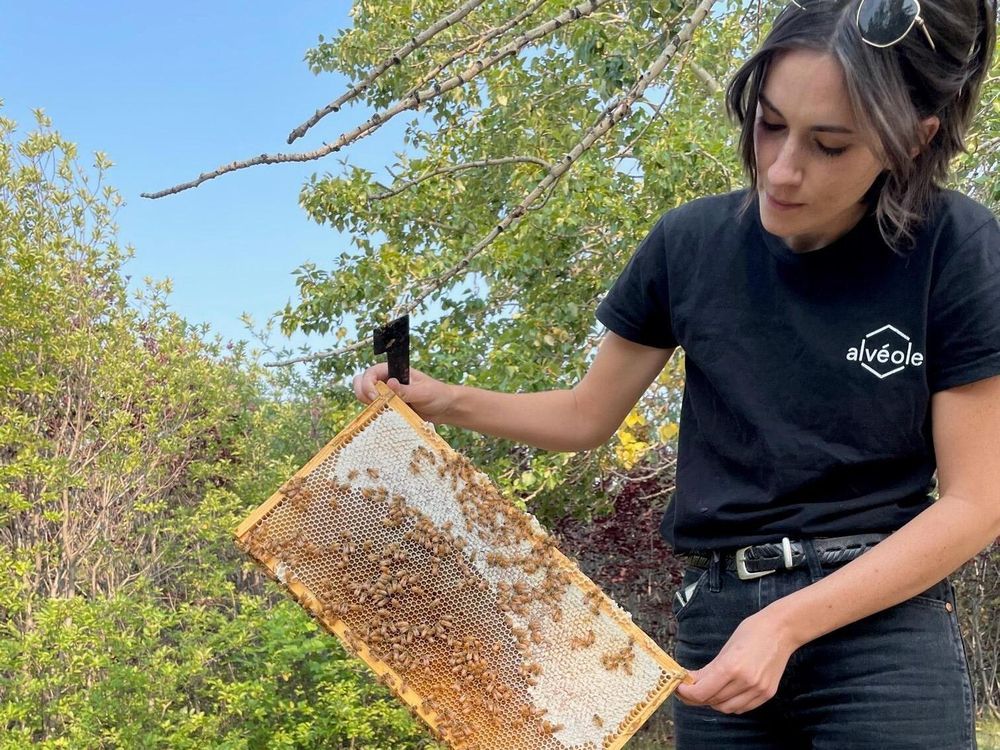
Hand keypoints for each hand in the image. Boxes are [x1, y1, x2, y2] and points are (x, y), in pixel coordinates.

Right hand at [352, 362, 454, 422]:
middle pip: (361, 383)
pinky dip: (374, 414)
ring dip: (368, 405)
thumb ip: (406, 390)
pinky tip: (384, 418)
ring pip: (365, 397)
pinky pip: (374, 410)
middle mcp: (386, 381)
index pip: (371, 372)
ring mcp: (386, 395)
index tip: (375, 397)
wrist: (445, 408)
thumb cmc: (437, 394)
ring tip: (382, 412)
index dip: (368, 383)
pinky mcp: (388, 408)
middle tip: (375, 405)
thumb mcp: (423, 392)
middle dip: (363, 393)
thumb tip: (389, 384)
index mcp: (393, 371)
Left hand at [674, 608, 798, 713]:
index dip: (686, 693)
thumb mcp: (726, 648)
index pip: (701, 692)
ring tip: (705, 691)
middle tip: (687, 689)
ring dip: (712, 702)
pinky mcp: (767, 695)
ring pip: (726, 708)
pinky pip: (741, 708)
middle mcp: (745, 682)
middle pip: (712, 701)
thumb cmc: (752, 632)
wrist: (782, 630)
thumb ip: (709, 669)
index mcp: (731, 666)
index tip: (678, 686)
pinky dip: (729, 704)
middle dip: (695, 697)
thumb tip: (691, 681)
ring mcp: (758, 690)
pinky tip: (724, 694)